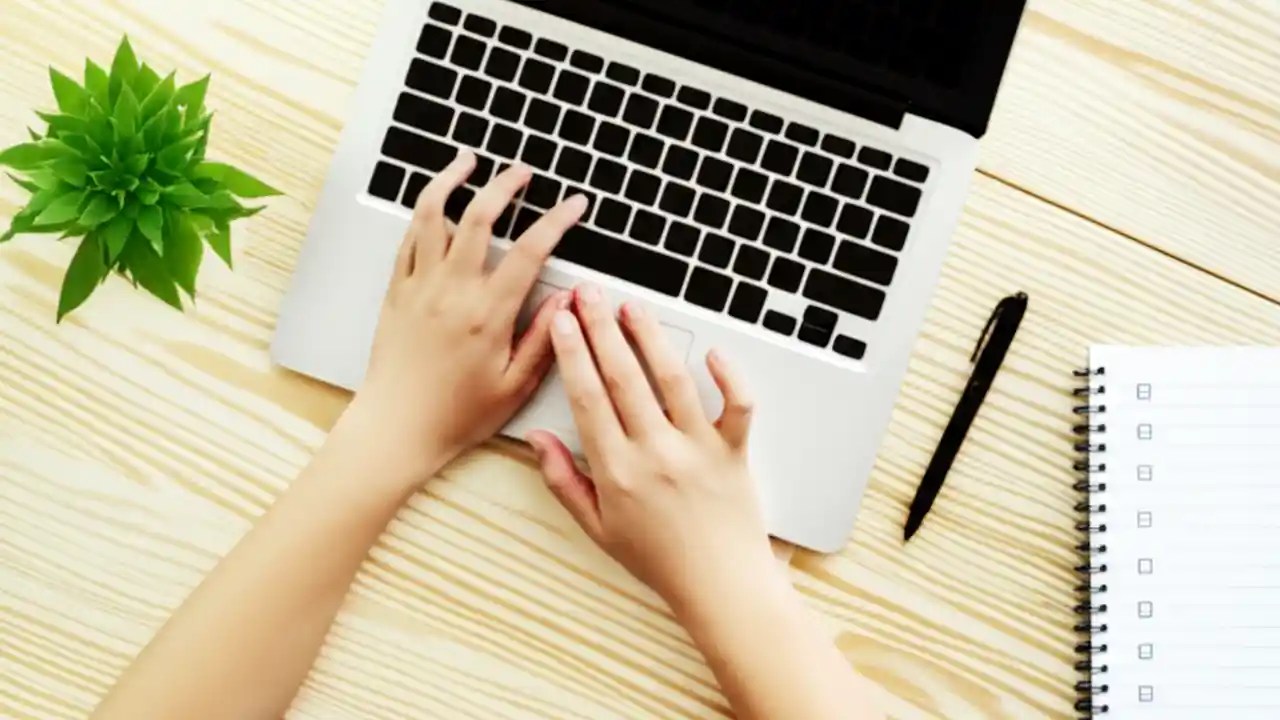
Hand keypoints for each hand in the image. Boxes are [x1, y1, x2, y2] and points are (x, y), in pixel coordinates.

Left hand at [349, 150, 586, 485]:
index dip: (556, 220)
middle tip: (523, 170)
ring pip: (432, 214)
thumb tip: (568, 300)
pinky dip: (423, 212)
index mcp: (487, 314)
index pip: (529, 251)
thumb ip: (544, 339)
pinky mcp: (397, 292)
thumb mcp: (514, 385)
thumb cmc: (456, 415)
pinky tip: (435, 203)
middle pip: (479, 217)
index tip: (574, 205)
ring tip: (467, 161)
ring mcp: (420, 287)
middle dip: (505, 184)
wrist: (397, 428)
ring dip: (450, 180)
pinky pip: (408, 238)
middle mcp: (452, 291)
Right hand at [526, 286, 773, 609]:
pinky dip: (729, 376)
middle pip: (624, 378)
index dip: (572, 354)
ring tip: (633, 307)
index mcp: (617, 471)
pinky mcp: (734, 451)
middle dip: (602, 329)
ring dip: (650, 338)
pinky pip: (738, 406)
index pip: (588, 398)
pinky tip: (714, 351)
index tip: (562, 320)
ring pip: (672, 380)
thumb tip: (538, 439)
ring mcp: (698, 449)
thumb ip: (563, 481)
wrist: (719, 585)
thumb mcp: (597, 528)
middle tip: (590, 294)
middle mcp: (656, 454)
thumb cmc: (658, 559)